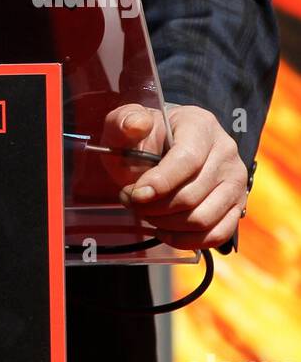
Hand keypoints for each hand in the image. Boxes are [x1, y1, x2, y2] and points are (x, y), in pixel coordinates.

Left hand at [99, 102, 247, 249]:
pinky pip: (217, 235)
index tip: (134, 194)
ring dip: (167, 224)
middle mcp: (225, 151)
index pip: (187, 160)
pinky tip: (163, 231)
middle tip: (131, 202)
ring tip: (145, 214)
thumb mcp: (125, 125)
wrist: (159, 150)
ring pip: (203, 219)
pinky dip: (186, 240)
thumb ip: (124, 122)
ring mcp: (235, 180)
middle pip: (192, 195)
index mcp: (200, 124)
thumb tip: (136, 125)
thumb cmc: (143, 139)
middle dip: (155, 206)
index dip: (160, 182)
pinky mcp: (237, 206)